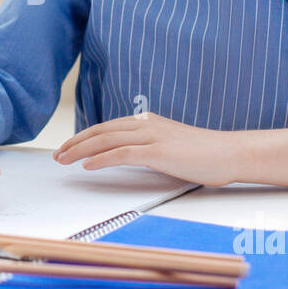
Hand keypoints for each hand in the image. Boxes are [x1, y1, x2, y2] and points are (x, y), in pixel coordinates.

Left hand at [52, 112, 240, 187]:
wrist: (230, 154)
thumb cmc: (204, 155)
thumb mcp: (169, 148)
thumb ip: (148, 149)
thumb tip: (127, 157)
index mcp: (147, 122)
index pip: (107, 127)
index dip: (84, 137)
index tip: (68, 148)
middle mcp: (146, 124)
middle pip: (101, 131)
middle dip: (76, 143)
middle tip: (57, 155)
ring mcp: (153, 136)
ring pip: (107, 140)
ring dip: (81, 151)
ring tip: (64, 160)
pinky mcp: (159, 152)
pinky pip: (123, 154)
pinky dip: (101, 159)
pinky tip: (87, 166)